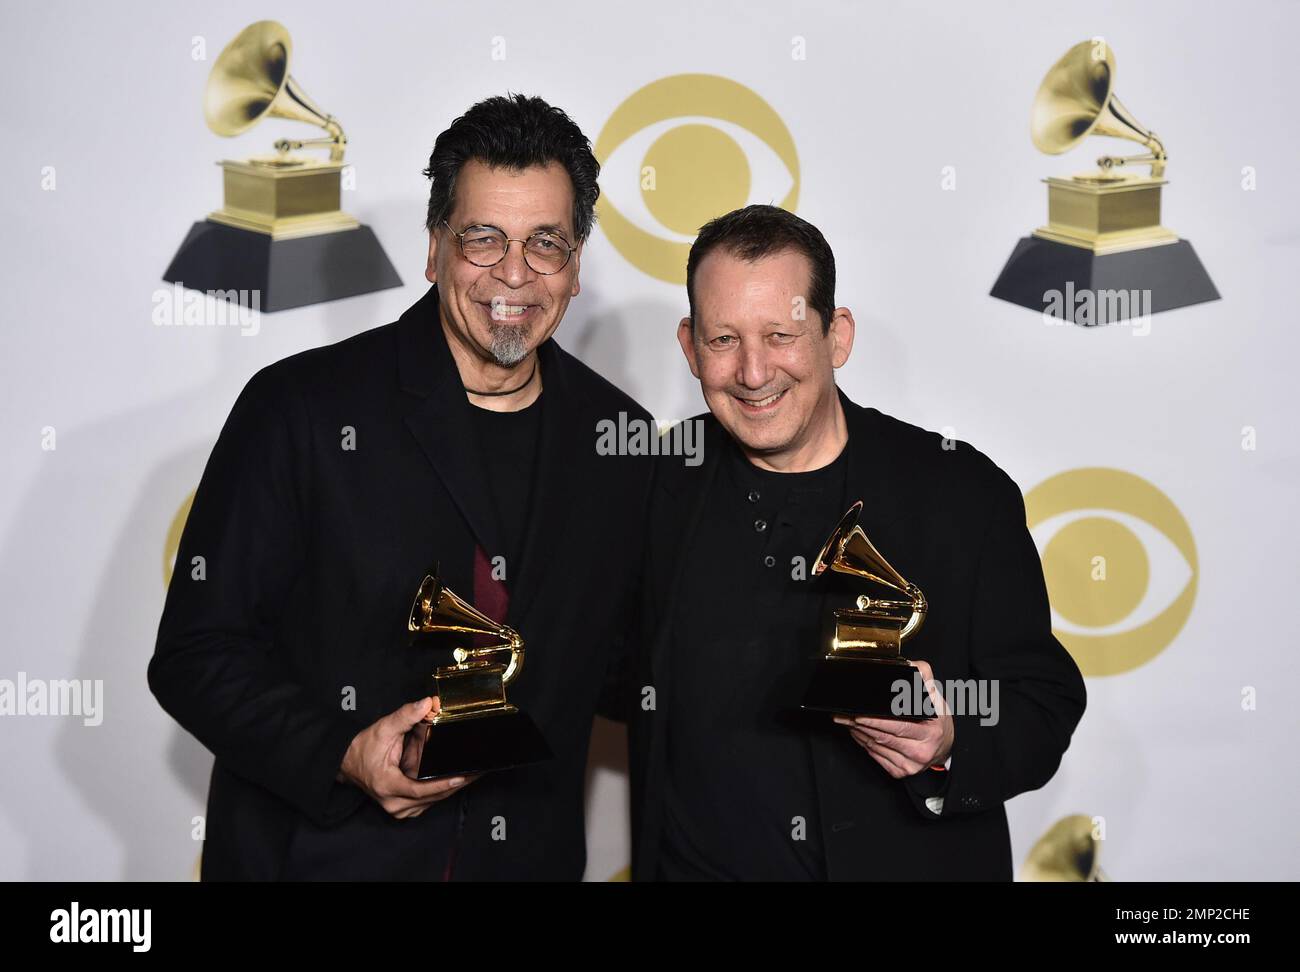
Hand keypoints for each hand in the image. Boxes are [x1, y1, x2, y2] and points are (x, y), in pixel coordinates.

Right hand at [337, 696, 479, 818]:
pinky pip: (429, 800)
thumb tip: (427, 703)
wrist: (346, 763)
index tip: (461, 776)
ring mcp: (400, 809)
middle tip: (478, 771)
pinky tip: (456, 778)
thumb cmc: (363, 748)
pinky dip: (442, 789)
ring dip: (452, 786)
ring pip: (433, 800)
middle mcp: (394, 803)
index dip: (443, 784)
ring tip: (473, 773)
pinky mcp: (405, 807)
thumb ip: (405, 716)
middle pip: (433, 797)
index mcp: (388, 786)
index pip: (421, 789)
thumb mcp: (383, 728)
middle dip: (456, 783)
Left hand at [832, 659, 953, 778]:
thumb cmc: (938, 721)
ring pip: (876, 747)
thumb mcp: (937, 698)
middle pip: (883, 738)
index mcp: (930, 733)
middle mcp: (920, 752)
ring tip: (845, 720)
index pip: (898, 727)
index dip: (876, 721)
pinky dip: (863, 743)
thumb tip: (910, 665)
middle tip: (842, 715)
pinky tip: (856, 732)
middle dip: (859, 725)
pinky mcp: (899, 772)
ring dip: (858, 733)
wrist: (945, 747)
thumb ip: (924, 677)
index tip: (858, 714)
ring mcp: (909, 766)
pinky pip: (875, 756)